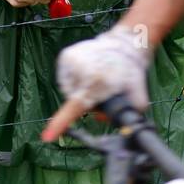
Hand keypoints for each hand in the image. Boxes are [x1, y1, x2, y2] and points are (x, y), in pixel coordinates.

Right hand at [43, 25, 150, 141]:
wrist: (123, 46)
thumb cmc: (129, 74)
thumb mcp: (136, 97)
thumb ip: (125, 115)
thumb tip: (102, 119)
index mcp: (97, 82)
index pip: (77, 106)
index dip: (60, 123)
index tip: (46, 137)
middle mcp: (81, 70)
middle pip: (73, 100)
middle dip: (85, 101)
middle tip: (100, 90)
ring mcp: (71, 60)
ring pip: (68, 88)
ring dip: (78, 89)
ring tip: (94, 77)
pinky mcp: (65, 55)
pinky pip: (64, 76)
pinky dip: (74, 78)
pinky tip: (86, 71)